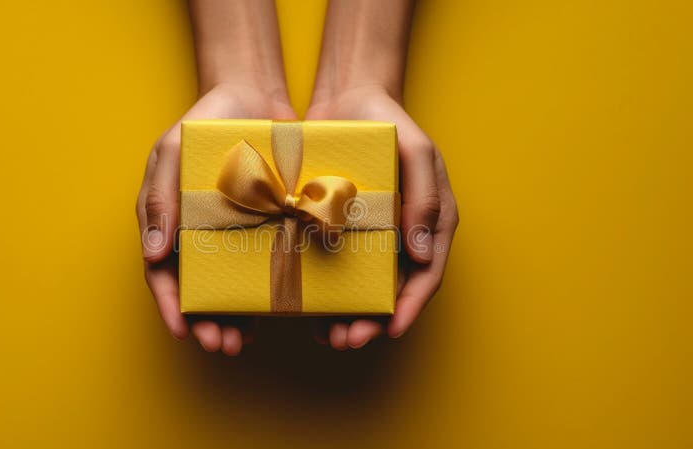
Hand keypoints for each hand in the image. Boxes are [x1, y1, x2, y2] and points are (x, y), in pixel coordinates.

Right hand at [137, 83, 294, 354]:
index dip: (170, 305)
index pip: (162, 273)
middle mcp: (201, 234)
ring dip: (234, 318)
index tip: (183, 330)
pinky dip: (268, 290)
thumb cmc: (204, 120)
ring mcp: (236, 234)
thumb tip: (155, 255)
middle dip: (205, 322)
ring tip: (242, 341)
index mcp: (171, 221)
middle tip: (220, 345)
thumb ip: (160, 197)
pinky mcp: (270, 227)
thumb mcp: (172, 149)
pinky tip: (275, 312)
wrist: (253, 97)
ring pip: (231, 287)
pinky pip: (267, 265)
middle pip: (198, 290)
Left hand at [307, 85, 458, 348]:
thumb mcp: (415, 149)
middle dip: (373, 321)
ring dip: (347, 316)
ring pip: (361, 287)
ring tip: (327, 337)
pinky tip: (306, 311)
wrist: (345, 98)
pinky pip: (332, 266)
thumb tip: (423, 253)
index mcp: (429, 221)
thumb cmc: (388, 119)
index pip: (427, 273)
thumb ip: (425, 195)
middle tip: (348, 340)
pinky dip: (322, 291)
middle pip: (393, 291)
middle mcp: (401, 235)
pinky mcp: (335, 228)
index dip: (411, 305)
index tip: (392, 329)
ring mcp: (368, 234)